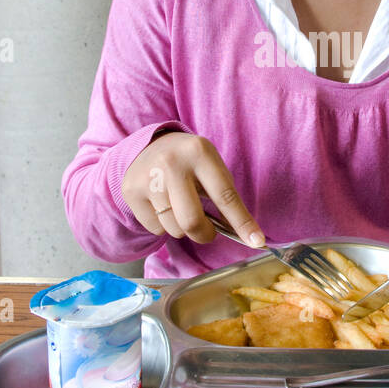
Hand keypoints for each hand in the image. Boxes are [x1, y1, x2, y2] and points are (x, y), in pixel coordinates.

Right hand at [121, 132, 265, 246]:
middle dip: (204, 234)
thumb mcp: (209, 165)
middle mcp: (171, 163)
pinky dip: (163, 226)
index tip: (257, 241)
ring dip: (182, 228)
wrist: (148, 146)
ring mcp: (149, 178)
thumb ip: (223, 194)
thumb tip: (246, 235)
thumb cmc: (189, 162)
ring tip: (180, 208)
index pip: (225, 195)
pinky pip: (155, 229)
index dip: (242, 222)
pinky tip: (162, 206)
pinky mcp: (132, 191)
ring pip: (174, 228)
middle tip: (207, 232)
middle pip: (192, 221)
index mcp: (199, 152)